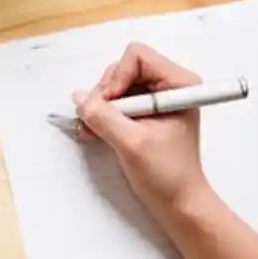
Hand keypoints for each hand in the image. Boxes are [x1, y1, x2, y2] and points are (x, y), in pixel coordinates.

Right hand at [75, 43, 209, 218]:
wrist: (177, 201)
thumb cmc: (166, 173)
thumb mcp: (131, 143)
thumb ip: (103, 116)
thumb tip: (78, 97)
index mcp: (179, 85)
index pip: (137, 57)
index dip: (117, 79)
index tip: (111, 107)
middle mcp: (168, 86)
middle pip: (123, 69)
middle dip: (105, 94)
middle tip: (99, 121)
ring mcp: (155, 99)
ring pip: (115, 86)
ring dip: (100, 107)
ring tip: (93, 130)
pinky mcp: (144, 113)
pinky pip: (115, 101)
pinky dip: (101, 115)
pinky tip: (94, 131)